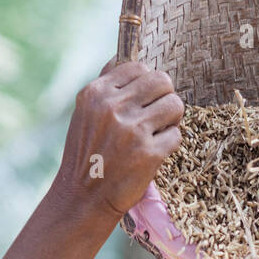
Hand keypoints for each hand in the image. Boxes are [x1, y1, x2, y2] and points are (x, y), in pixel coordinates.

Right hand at [50, 59, 184, 225]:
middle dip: (164, 97)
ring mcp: (133, 131)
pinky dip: (169, 145)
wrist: (82, 198)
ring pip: (175, 105)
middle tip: (157, 115)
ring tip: (157, 133)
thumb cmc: (87, 155)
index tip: (143, 100)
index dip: (146, 83)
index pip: (139, 67)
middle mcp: (113, 107)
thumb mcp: (84, 114)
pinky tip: (154, 153)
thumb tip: (127, 60)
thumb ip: (106, 87)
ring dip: (171, 119)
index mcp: (96, 93)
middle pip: (162, 81)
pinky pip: (176, 135)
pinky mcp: (149, 154)